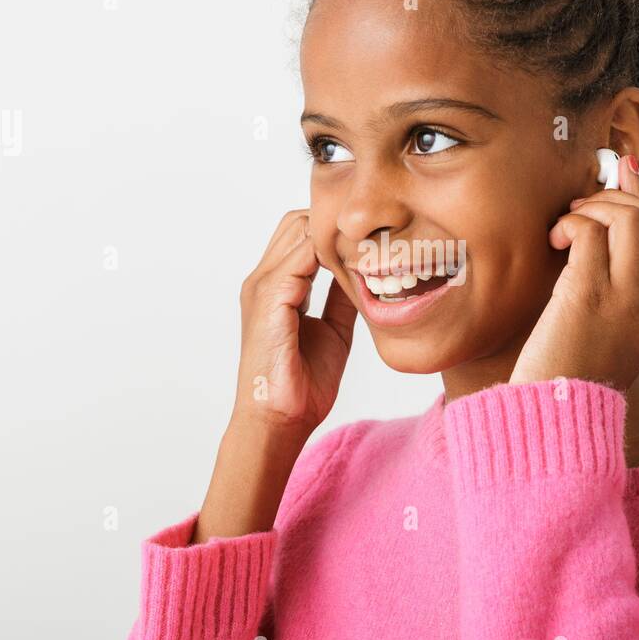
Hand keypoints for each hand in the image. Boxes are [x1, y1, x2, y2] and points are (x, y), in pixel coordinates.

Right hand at [233, 209, 357, 435]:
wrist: (279, 419)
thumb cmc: (301, 383)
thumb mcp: (333, 331)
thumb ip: (342, 301)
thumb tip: (365, 277)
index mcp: (274, 287)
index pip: (301, 233)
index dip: (335, 232)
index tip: (375, 242)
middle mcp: (263, 279)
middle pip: (297, 221)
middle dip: (335, 225)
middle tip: (375, 241)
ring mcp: (263, 285)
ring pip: (299, 228)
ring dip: (335, 235)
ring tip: (372, 249)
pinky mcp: (270, 297)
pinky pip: (302, 256)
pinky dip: (332, 254)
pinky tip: (361, 266)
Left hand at [510, 155, 638, 393]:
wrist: (554, 420)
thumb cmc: (565, 375)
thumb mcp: (600, 330)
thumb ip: (607, 286)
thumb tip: (595, 239)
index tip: (618, 174)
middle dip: (616, 196)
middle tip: (580, 207)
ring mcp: (627, 298)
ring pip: (628, 216)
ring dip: (590, 208)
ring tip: (564, 230)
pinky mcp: (590, 295)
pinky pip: (591, 232)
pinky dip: (571, 224)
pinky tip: (553, 243)